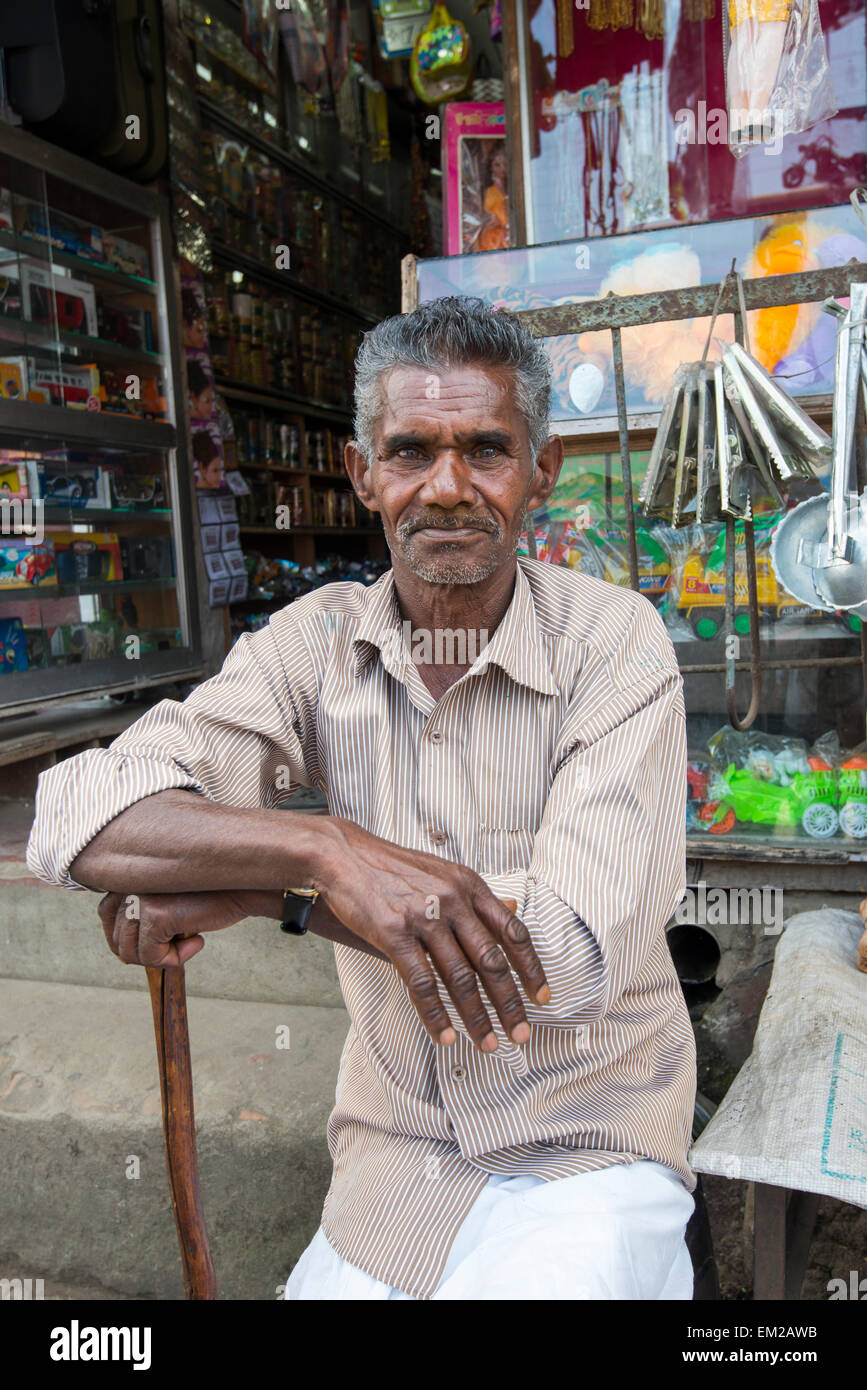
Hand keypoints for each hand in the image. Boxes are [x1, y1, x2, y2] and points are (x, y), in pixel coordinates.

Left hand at [98, 889, 257, 967]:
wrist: (245, 889)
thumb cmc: (212, 898)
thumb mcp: (169, 902)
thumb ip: (144, 913)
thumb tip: (122, 949)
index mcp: (131, 875)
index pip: (105, 912)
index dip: (122, 936)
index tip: (148, 945)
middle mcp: (129, 883)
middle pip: (118, 939)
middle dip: (147, 953)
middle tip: (178, 945)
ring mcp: (139, 898)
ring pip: (131, 953)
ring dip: (162, 957)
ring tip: (189, 941)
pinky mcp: (154, 915)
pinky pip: (152, 957)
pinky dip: (175, 959)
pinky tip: (198, 941)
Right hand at [314, 819, 549, 1051]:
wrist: (344, 855)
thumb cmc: (394, 868)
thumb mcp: (444, 872)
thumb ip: (476, 896)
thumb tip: (513, 908)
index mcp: (470, 886)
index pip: (513, 931)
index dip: (531, 968)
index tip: (541, 997)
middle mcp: (453, 901)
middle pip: (492, 961)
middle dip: (510, 1004)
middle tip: (521, 1034)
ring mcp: (425, 918)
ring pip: (460, 978)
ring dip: (476, 1017)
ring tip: (486, 1043)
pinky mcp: (395, 934)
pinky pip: (422, 983)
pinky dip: (435, 1015)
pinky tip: (444, 1035)